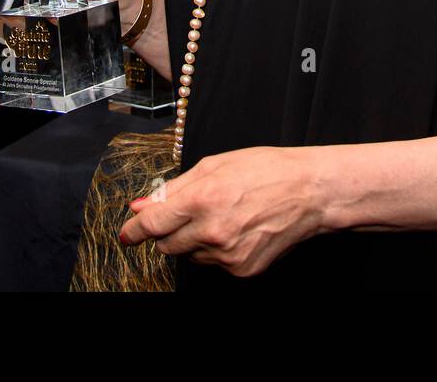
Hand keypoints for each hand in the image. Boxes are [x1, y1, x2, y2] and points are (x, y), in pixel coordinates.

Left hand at [118, 147, 328, 277]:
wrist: (309, 192)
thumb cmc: (265, 170)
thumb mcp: (215, 166)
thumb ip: (174, 189)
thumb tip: (141, 206)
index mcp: (203, 199)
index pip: (153, 225)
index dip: (134, 231)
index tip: (126, 234)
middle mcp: (212, 231)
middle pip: (166, 245)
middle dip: (168, 232)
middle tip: (188, 214)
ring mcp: (228, 255)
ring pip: (190, 255)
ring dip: (194, 240)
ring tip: (222, 217)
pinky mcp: (243, 270)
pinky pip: (214, 264)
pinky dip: (217, 250)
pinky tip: (237, 230)